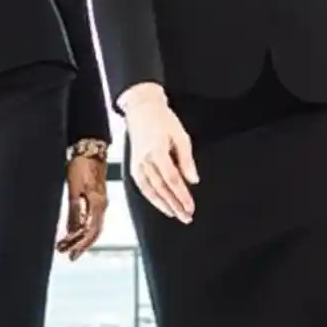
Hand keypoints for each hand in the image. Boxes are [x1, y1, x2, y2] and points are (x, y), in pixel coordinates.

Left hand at [57, 155, 107, 259]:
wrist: (90, 149)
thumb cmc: (81, 165)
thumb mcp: (74, 189)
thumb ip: (74, 210)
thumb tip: (71, 231)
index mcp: (98, 205)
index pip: (91, 231)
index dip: (80, 245)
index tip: (69, 254)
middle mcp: (101, 206)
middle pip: (92, 232)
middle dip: (79, 245)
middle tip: (66, 255)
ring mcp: (100, 202)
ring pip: (91, 226)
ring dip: (78, 237)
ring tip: (65, 245)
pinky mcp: (95, 198)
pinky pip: (90, 218)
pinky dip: (81, 227)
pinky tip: (72, 231)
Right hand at [125, 95, 198, 223]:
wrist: (141, 110)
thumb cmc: (163, 120)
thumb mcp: (181, 136)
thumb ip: (186, 160)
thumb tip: (193, 180)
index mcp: (157, 151)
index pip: (172, 179)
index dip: (182, 195)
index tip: (191, 206)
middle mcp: (144, 160)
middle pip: (161, 188)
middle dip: (175, 205)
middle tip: (186, 217)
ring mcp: (137, 163)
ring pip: (150, 190)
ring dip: (163, 205)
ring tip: (176, 215)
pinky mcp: (133, 165)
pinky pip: (142, 186)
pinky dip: (151, 197)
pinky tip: (161, 205)